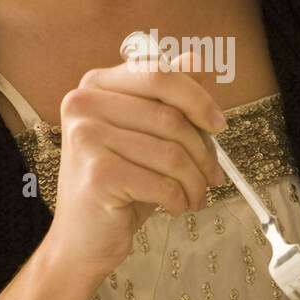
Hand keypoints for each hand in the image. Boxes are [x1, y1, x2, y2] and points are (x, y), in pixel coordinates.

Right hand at [49, 52, 225, 278]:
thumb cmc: (117, 185)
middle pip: (170, 116)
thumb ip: (167, 98)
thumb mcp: (145, 135)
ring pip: (172, 153)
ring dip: (196, 180)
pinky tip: (176, 206)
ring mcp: (86, 138)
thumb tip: (197, 61)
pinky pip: (163, 183)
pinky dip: (179, 199)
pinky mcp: (97, 174)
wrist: (81, 239)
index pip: (158, 73)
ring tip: (196, 195)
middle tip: (213, 174)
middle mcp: (83, 104)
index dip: (197, 98)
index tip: (218, 124)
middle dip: (203, 151)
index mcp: (95, 86)